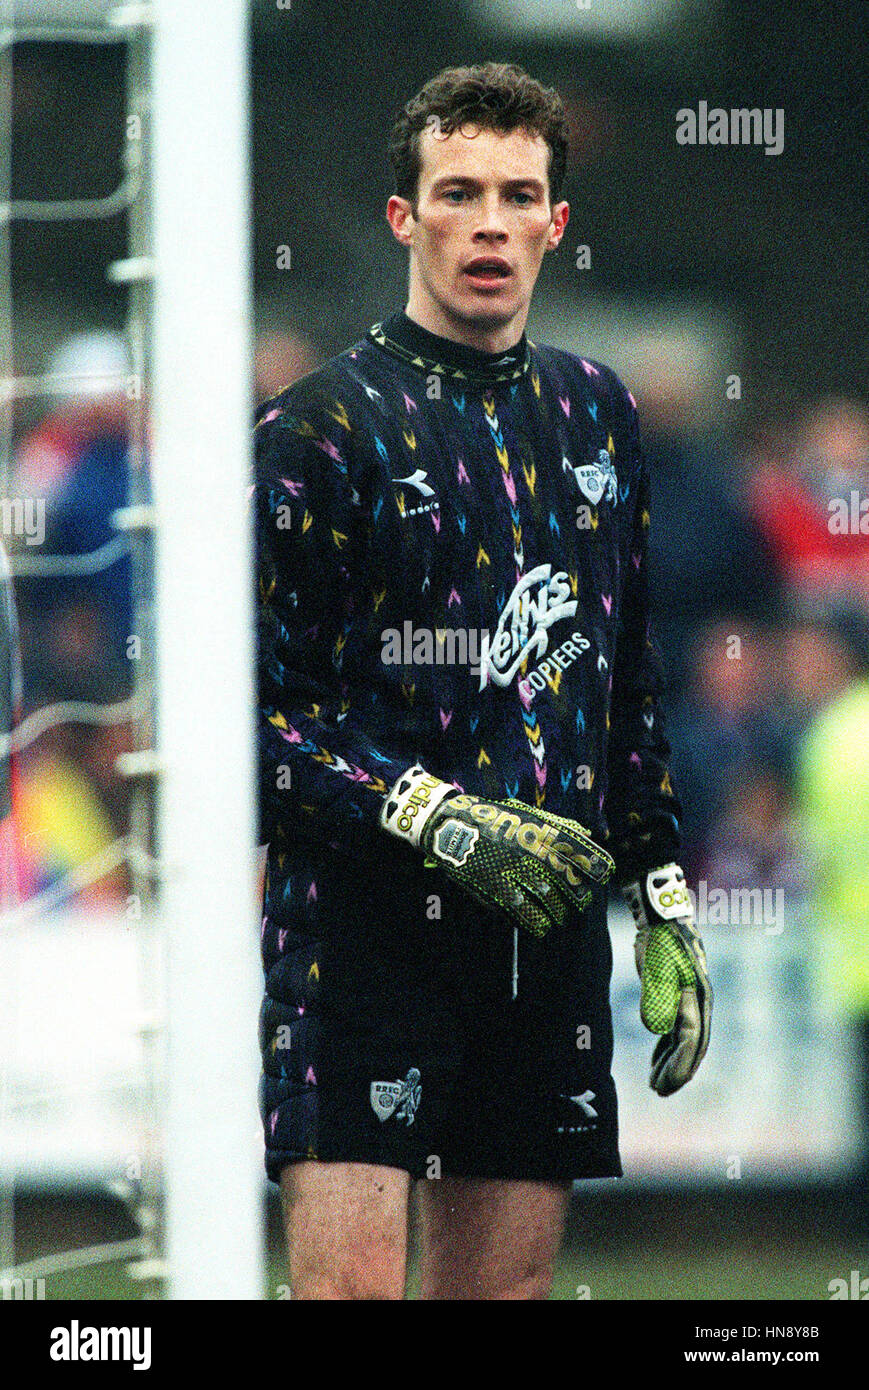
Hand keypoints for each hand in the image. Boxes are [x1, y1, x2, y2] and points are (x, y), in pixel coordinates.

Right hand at [380, 765, 613, 937]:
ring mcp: (513, 867)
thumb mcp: (523, 813)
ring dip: (558, 909)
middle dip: (578, 893)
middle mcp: (530, 847)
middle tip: (582, 903)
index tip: (606, 873)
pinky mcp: (495, 883)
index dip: (594, 862)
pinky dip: (534, 919)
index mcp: (537, 828)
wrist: (449, 822)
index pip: (575, 847)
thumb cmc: (489, 816)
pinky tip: (541, 927)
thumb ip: (556, 824)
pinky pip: (521, 907)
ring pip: (546, 895)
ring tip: (561, 917)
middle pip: (565, 876)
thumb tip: (587, 832)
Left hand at [622, 864, 711, 1095]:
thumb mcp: (655, 967)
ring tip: (656, 1083)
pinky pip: (676, 1029)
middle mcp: (698, 1003)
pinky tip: (656, 1061)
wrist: (664, 917)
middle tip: (660, 1092)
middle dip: (678, 1071)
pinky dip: (667, 1047)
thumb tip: (657, 1029)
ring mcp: (691, 1000)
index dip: (679, 1066)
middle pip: (692, 1045)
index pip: (690, 1041)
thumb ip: (656, 996)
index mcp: (696, 999)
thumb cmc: (659, 942)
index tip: (666, 1086)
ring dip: (671, 1062)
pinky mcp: (680, 996)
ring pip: (684, 1040)